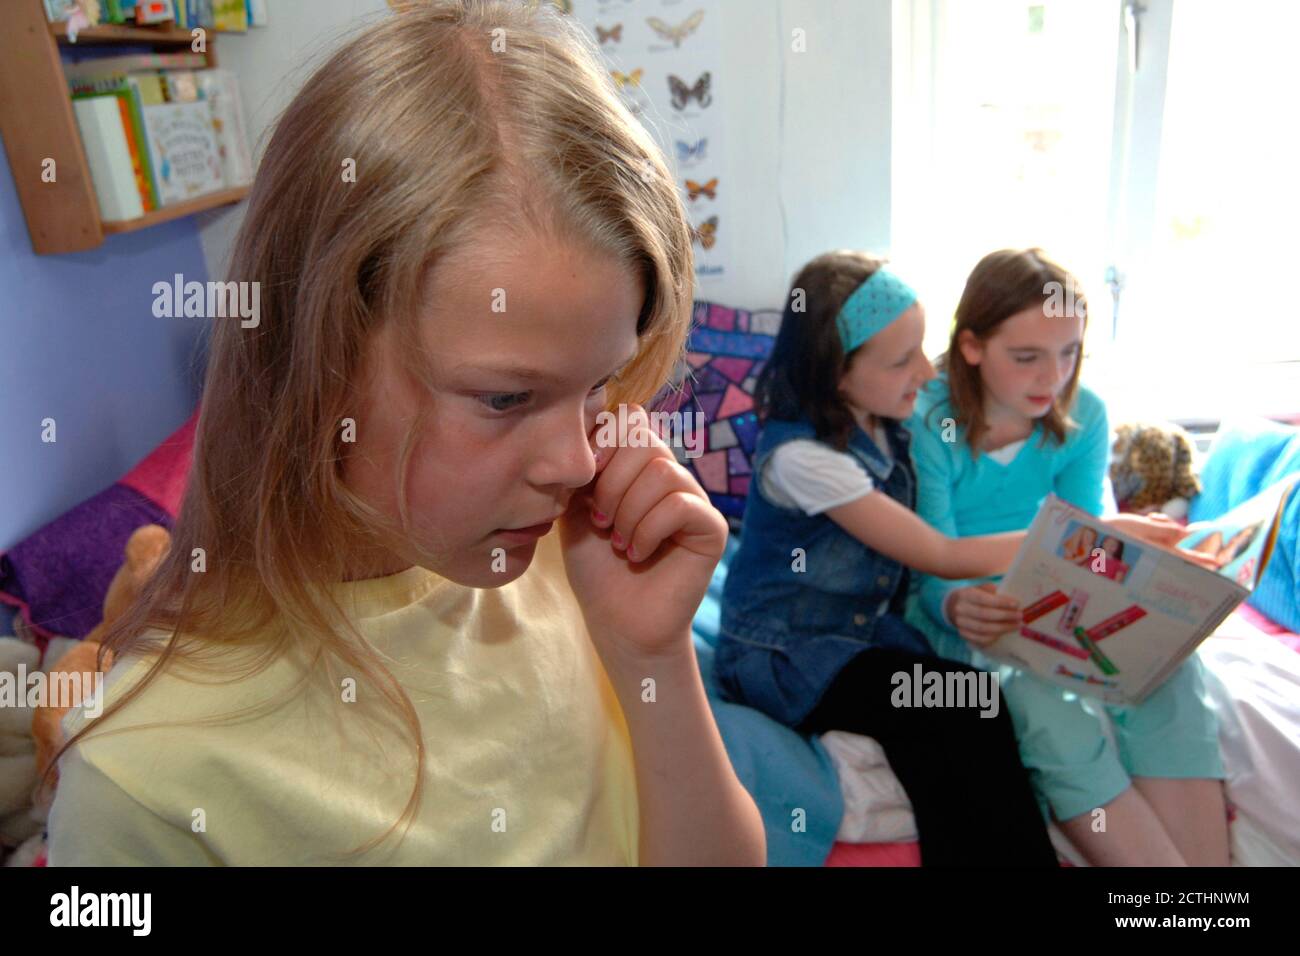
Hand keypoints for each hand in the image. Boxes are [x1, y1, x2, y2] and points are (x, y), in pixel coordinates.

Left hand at [558, 404, 727, 661]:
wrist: (616, 620)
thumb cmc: (596, 568)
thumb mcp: (574, 509)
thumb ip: (584, 468)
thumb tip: (592, 429)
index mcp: (638, 464)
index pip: (629, 418)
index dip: (601, 446)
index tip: (581, 488)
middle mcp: (670, 474)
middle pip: (644, 438)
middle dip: (611, 482)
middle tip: (601, 520)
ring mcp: (693, 498)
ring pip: (662, 472)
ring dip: (629, 511)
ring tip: (618, 541)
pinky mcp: (711, 527)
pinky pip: (680, 505)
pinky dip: (649, 530)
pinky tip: (636, 554)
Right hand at [945, 584, 1020, 646]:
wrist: (955, 607)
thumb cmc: (974, 597)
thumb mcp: (980, 588)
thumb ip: (993, 591)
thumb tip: (1009, 598)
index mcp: (965, 595)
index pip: (983, 599)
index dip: (1000, 602)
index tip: (1016, 604)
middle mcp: (960, 609)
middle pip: (984, 615)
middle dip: (1005, 616)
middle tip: (1020, 616)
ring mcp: (961, 624)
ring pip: (984, 629)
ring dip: (1003, 628)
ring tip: (1016, 625)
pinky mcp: (964, 635)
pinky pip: (981, 639)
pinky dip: (995, 637)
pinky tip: (1005, 633)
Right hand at [1101, 513, 1220, 569]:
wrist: (1092, 533)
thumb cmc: (1111, 531)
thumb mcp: (1136, 527)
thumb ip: (1161, 530)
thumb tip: (1184, 533)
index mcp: (1155, 552)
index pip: (1183, 558)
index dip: (1200, 559)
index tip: (1215, 562)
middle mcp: (1157, 549)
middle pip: (1180, 543)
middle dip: (1183, 534)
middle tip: (1197, 531)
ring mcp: (1153, 544)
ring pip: (1172, 533)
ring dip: (1167, 523)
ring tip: (1152, 517)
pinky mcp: (1148, 537)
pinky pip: (1162, 530)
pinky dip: (1160, 522)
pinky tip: (1150, 516)